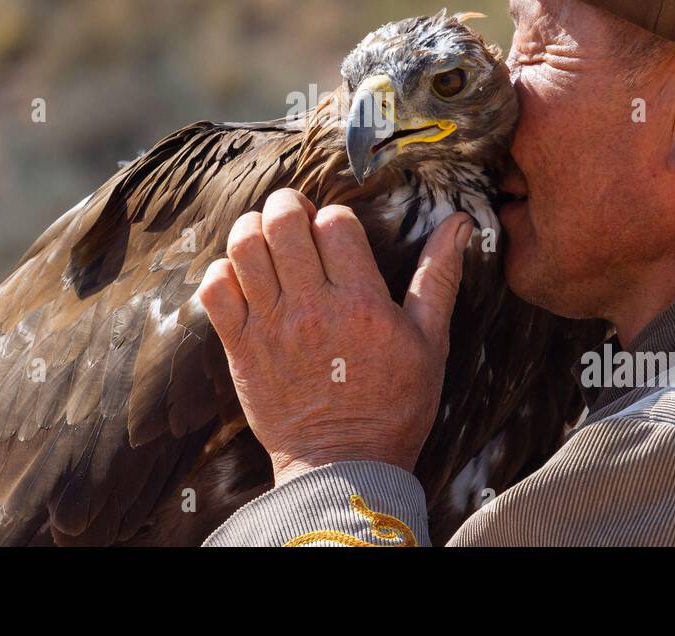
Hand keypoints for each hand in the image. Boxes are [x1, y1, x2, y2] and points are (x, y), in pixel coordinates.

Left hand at [196, 188, 471, 485]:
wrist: (344, 469)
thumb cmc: (394, 407)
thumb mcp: (431, 342)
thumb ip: (439, 277)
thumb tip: (460, 223)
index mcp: (361, 303)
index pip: (335, 223)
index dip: (334, 217)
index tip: (336, 233)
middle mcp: (312, 309)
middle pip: (283, 223)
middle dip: (288, 206)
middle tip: (295, 218)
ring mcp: (271, 328)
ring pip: (244, 248)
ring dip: (252, 230)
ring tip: (265, 238)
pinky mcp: (241, 349)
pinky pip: (215, 291)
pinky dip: (223, 272)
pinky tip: (242, 278)